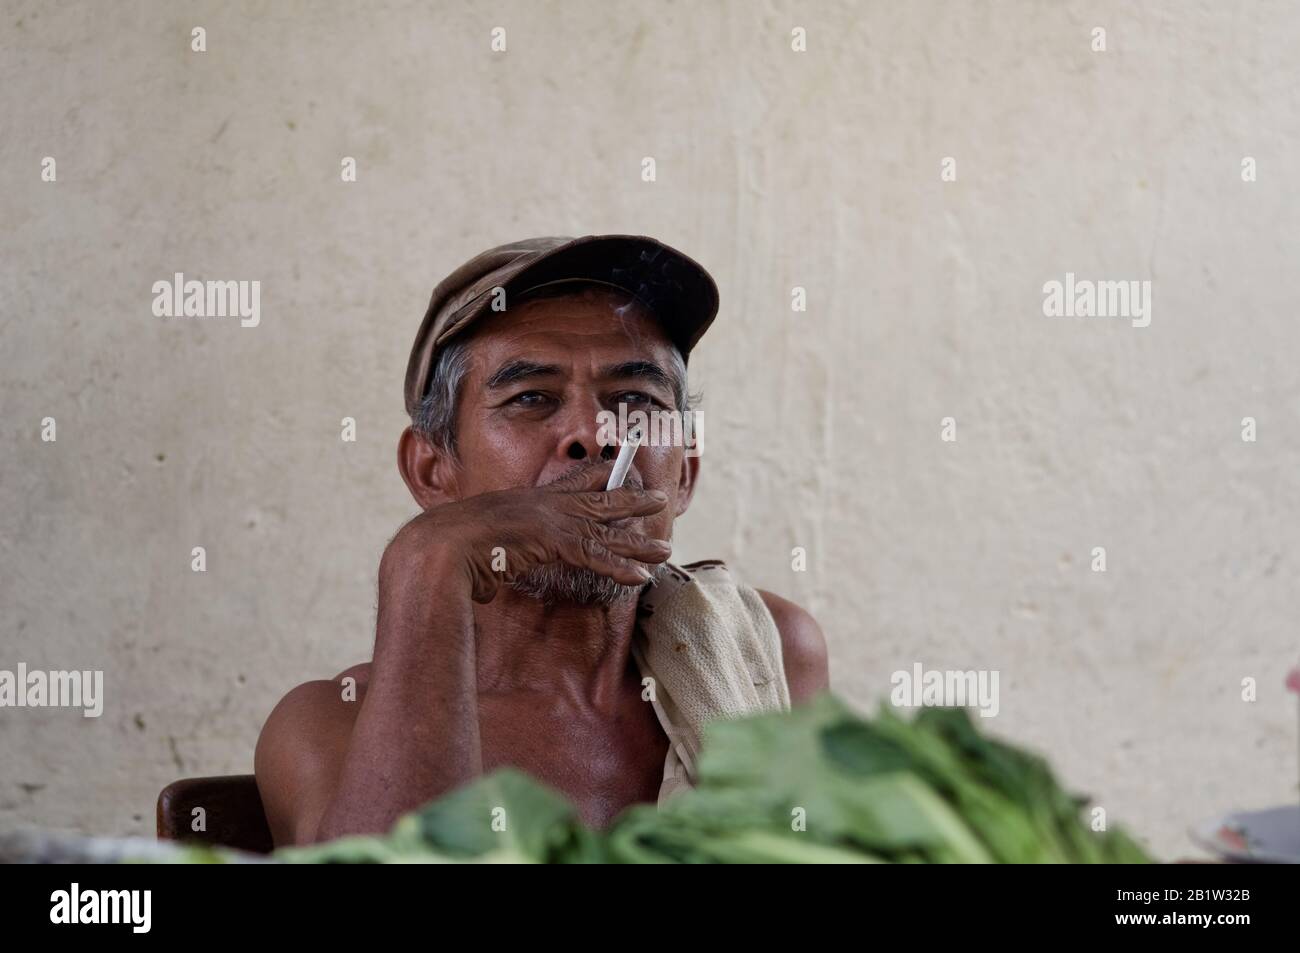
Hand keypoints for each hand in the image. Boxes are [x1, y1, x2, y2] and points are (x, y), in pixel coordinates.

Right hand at [381, 460, 672, 602]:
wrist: (438, 549)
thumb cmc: (448, 553)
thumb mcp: (474, 552)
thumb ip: (489, 565)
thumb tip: (484, 588)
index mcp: (526, 501)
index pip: (569, 481)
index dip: (597, 475)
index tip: (616, 468)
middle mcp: (542, 505)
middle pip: (598, 498)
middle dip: (631, 498)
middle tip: (659, 498)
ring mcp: (550, 520)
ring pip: (606, 528)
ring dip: (638, 541)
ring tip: (665, 548)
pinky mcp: (553, 541)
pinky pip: (596, 555)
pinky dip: (619, 566)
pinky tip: (640, 576)